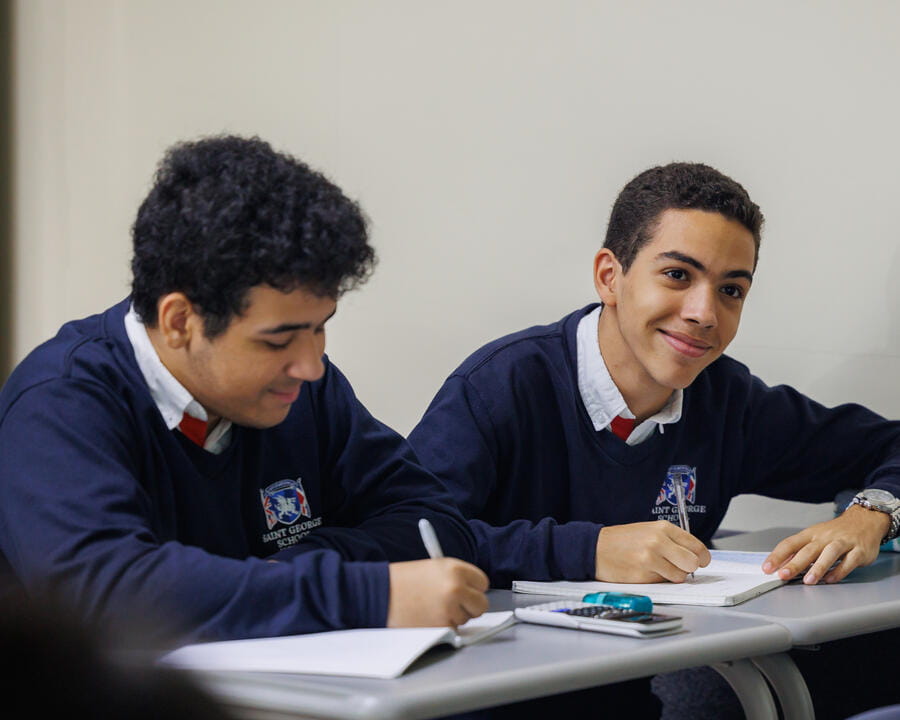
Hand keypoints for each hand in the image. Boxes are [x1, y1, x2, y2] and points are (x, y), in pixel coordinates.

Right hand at [387, 558, 488, 627]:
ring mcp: (450, 609)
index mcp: (455, 568)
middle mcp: (456, 588)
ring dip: (454, 616)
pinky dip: (443, 626)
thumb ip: (455, 577)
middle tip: (456, 604)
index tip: (468, 591)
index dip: (474, 588)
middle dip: (470, 606)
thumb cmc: (402, 580)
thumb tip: (473, 591)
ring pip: (466, 619)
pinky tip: (427, 617)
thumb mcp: (433, 568)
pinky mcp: (441, 627)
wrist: (378, 593)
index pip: (482, 582)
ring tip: (431, 607)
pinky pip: (452, 630)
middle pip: (481, 604)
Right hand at [595, 521, 710, 582]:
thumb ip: (671, 541)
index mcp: (662, 528)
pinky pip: (663, 583)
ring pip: (680, 576)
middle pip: (693, 562)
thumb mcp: (648, 531)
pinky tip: (646, 572)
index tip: (701, 561)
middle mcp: (658, 542)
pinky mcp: (643, 575)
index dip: (702, 557)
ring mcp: (651, 559)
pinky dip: (659, 581)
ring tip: (657, 568)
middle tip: (679, 566)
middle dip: (688, 568)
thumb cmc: (622, 540)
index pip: (696, 546)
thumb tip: (694, 557)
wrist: (594, 548)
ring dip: (673, 576)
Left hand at [763, 505, 889, 584]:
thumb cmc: (836, 532)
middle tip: (783, 575)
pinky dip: (839, 571)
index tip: (767, 568)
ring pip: (829, 553)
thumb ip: (800, 551)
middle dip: (794, 563)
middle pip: (807, 550)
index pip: (789, 543)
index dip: (777, 556)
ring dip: (818, 567)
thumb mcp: (815, 537)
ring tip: (808, 580)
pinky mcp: (859, 551)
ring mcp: (843, 542)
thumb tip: (780, 564)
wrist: (864, 520)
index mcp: (810, 534)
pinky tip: (831, 579)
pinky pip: (849, 561)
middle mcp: (825, 537)